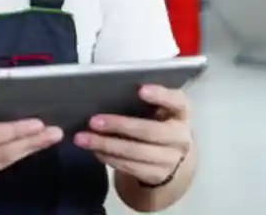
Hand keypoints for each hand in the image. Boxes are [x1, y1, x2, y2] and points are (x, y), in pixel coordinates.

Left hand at [74, 85, 192, 187]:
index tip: (140, 89)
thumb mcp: (158, 109)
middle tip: (93, 121)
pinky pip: (130, 167)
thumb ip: (141, 100)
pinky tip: (95, 150)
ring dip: (106, 145)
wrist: (173, 158)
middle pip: (150, 131)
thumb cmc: (157, 122)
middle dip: (120, 125)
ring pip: (136, 152)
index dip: (160, 95)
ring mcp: (171, 159)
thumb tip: (105, 92)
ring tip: (83, 138)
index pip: (176, 101)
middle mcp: (181, 136)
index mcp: (181, 112)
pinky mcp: (157, 175)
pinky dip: (110, 158)